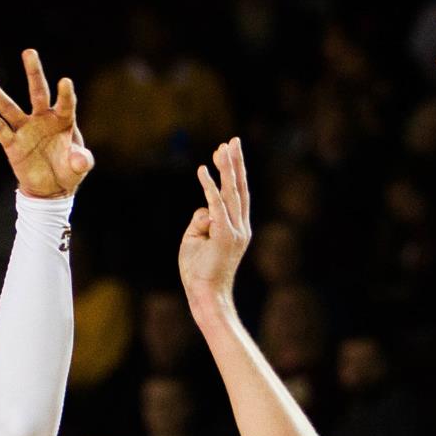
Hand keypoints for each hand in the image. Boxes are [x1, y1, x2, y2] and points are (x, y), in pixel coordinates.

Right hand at [0, 50, 94, 198]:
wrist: (51, 188)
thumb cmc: (68, 170)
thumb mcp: (79, 167)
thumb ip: (82, 161)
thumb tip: (80, 161)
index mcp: (63, 121)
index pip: (65, 104)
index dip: (65, 94)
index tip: (65, 81)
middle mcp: (43, 119)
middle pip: (38, 92)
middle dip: (34, 73)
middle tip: (29, 52)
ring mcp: (26, 129)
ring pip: (10, 108)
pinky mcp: (12, 144)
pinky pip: (0, 129)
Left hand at [179, 138, 251, 305]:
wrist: (206, 296)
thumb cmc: (199, 272)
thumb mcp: (195, 239)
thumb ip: (201, 219)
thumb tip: (204, 208)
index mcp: (237, 228)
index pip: (236, 194)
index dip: (233, 171)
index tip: (227, 150)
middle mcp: (240, 227)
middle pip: (238, 188)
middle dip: (235, 162)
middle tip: (233, 140)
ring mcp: (235, 231)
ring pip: (231, 193)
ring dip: (226, 168)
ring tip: (222, 147)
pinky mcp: (225, 236)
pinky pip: (216, 206)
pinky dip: (209, 187)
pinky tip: (202, 170)